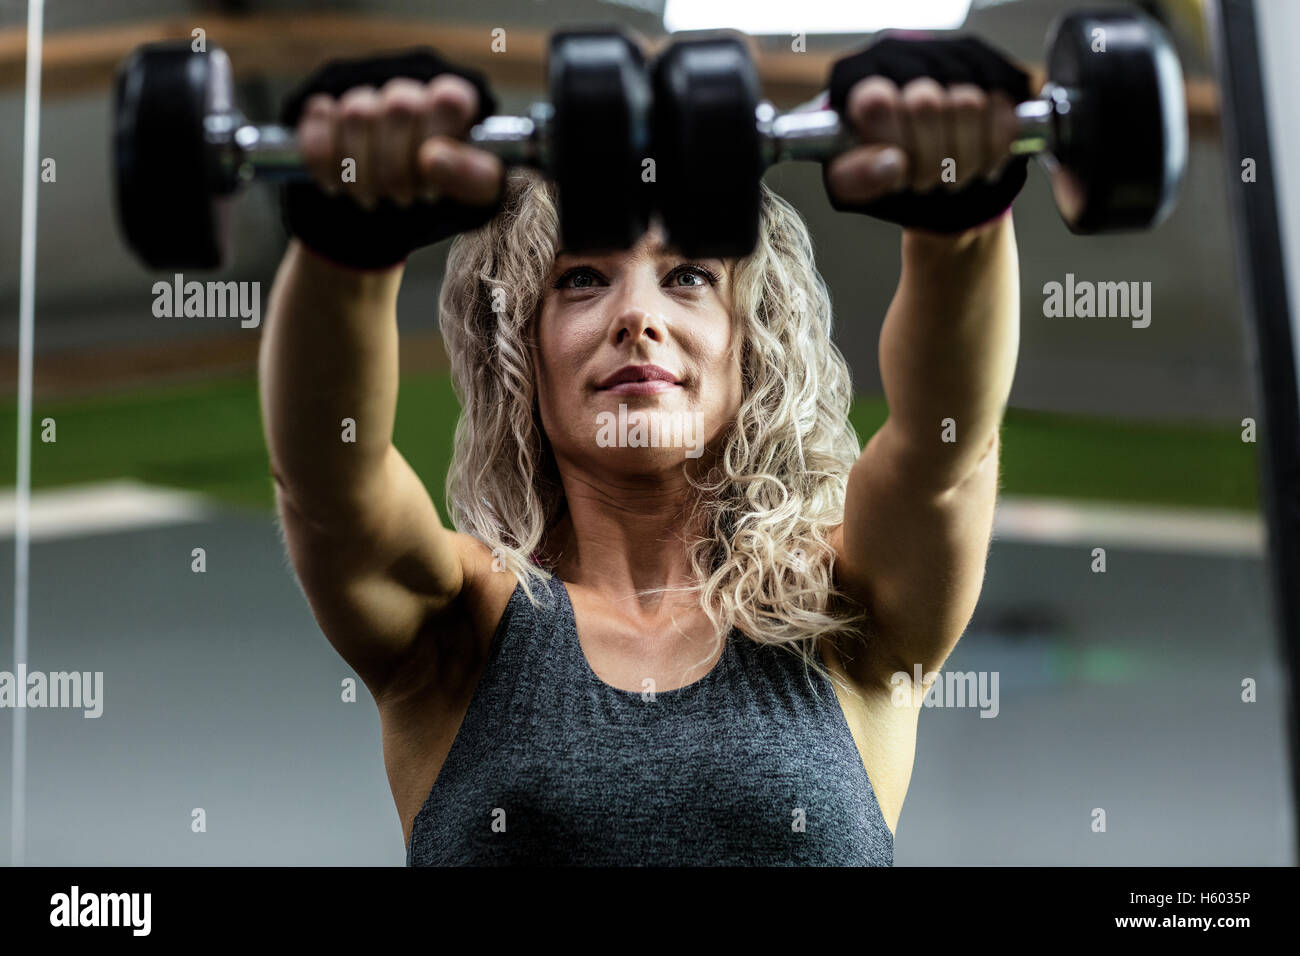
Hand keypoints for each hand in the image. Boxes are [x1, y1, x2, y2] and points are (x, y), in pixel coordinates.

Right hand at [294, 73, 503, 209]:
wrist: (379, 226)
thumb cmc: (435, 205)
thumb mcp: (472, 200)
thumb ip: (476, 179)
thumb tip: (433, 159)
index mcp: (452, 104)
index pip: (449, 100)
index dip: (437, 145)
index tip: (433, 187)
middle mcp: (409, 90)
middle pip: (400, 107)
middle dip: (397, 167)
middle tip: (402, 199)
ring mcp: (363, 95)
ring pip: (356, 113)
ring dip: (361, 170)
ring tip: (372, 198)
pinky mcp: (323, 108)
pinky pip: (318, 118)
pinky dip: (324, 161)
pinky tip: (336, 185)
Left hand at [825, 76, 1020, 204]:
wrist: (919, 168)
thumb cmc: (879, 170)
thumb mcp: (850, 184)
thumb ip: (857, 176)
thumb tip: (892, 164)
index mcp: (859, 79)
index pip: (877, 101)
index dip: (893, 144)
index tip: (897, 173)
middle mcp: (903, 59)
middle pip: (926, 104)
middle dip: (929, 160)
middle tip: (924, 182)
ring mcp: (950, 59)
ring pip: (970, 103)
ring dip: (964, 158)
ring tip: (951, 176)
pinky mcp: (990, 69)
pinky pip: (1003, 106)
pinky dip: (996, 146)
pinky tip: (982, 164)